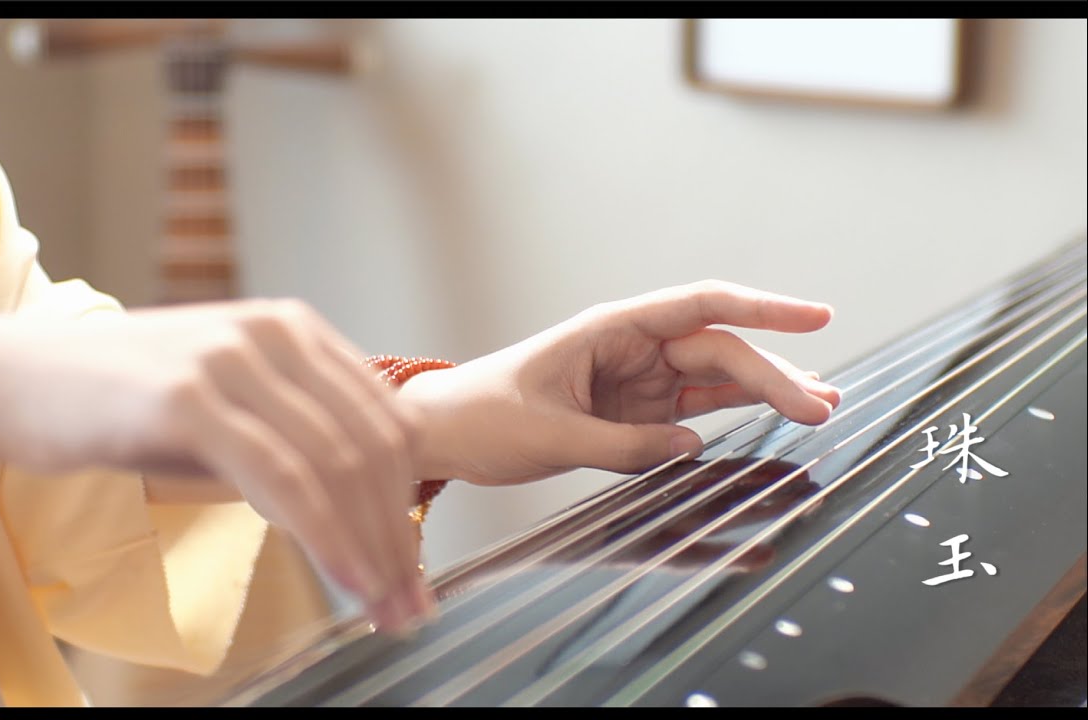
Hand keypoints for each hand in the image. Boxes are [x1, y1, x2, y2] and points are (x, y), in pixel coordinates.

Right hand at [0, 299, 432, 632]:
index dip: (411, 500)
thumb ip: (286, 435)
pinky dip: (325, 535)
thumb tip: (356, 503)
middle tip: (410, 603)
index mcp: (293, 329)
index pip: (384, 420)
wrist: (7, 379)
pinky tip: (344, 578)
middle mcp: (274, 333)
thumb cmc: (115, 402)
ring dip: (372, 547)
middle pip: (372, 447)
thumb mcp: (221, 407)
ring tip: (384, 607)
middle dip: (400, 536)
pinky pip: (284, 478)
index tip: (415, 566)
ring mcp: (233, 359)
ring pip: (337, 466)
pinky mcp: (192, 397)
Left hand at [399, 280, 841, 484]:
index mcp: (611, 329)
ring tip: (819, 410)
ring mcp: (637, 380)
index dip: (763, 309)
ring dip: (766, 392)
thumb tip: (688, 445)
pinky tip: (773, 420)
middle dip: (774, 374)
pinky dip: (734, 414)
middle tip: (823, 407)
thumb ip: (622, 444)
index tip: (816, 316)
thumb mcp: (550, 434)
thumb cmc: (484, 416)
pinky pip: (694, 407)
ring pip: (716, 378)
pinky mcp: (634, 412)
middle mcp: (632, 347)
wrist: (446, 434)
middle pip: (719, 350)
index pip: (701, 306)